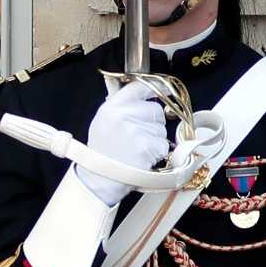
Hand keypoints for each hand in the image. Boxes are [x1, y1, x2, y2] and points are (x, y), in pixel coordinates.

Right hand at [73, 80, 171, 207]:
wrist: (100, 179)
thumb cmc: (102, 152)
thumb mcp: (103, 123)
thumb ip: (121, 107)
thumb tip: (146, 95)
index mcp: (111, 108)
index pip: (139, 87)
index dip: (155, 88)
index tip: (164, 89)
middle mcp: (123, 116)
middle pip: (155, 109)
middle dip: (153, 122)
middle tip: (139, 135)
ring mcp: (137, 131)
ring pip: (161, 128)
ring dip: (155, 139)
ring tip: (137, 148)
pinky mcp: (147, 147)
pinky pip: (163, 145)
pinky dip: (157, 152)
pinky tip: (142, 157)